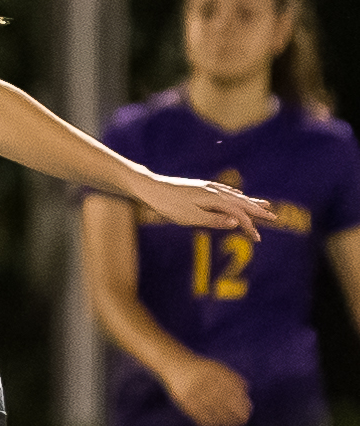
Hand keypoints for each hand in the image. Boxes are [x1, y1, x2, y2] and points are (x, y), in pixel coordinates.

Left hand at [129, 172, 270, 240]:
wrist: (150, 188)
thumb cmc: (168, 205)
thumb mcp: (190, 217)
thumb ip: (214, 220)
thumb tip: (236, 221)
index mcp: (215, 199)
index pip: (239, 214)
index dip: (250, 226)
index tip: (258, 239)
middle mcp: (215, 191)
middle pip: (242, 202)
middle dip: (258, 211)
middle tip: (274, 217)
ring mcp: (208, 188)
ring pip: (235, 196)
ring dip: (251, 202)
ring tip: (264, 205)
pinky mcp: (201, 187)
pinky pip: (226, 191)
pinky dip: (236, 195)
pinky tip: (238, 195)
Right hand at [161, 354, 252, 425]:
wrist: (173, 365)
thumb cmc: (199, 368)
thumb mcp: (216, 367)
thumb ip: (231, 377)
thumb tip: (246, 391)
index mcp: (211, 372)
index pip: (230, 390)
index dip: (240, 402)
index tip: (248, 411)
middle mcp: (200, 382)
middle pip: (221, 402)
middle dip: (234, 415)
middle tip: (243, 422)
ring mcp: (190, 392)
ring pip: (210, 411)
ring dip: (223, 422)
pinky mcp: (182, 401)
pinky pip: (196, 415)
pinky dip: (208, 424)